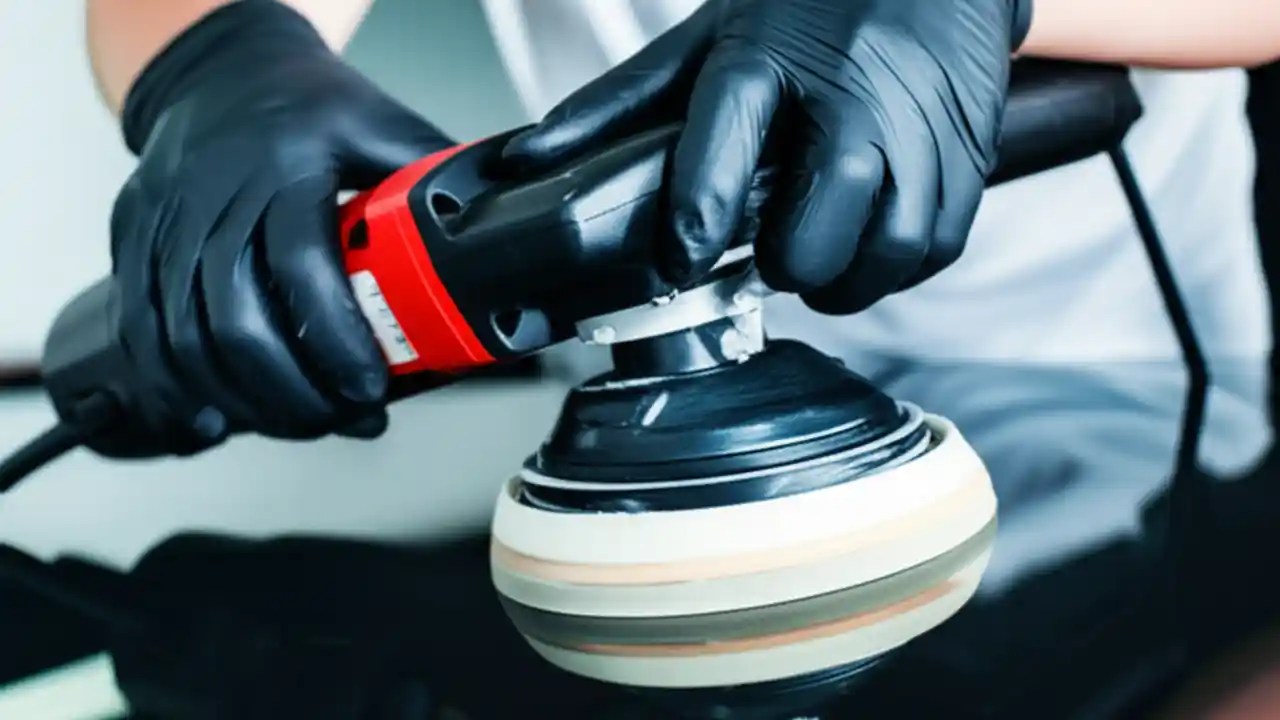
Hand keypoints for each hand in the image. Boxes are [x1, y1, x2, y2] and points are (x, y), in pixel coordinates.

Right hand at [111, 1, 451, 450]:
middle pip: (235, 322)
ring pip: (184, 341)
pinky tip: (225, 416)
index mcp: (283, 166)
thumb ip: (435, 181)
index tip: (369, 389)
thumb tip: (503, 237)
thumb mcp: (381, 125)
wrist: (218, 71)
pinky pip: (142, 335)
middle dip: (294, 393)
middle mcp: (212, 196)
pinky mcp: (132, 247)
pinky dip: (182, 390)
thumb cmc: (304, 102)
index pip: (302, 267)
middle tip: (343, 417)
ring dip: (248, 401)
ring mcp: (163, 224)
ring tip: (303, 421)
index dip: (335, 340)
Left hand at [504, 0, 1031, 312]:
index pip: (722, 154)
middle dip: (784, 265)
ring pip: (889, 247)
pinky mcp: (969, 149)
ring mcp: (918, 122)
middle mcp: (849, 92)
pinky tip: (870, 247)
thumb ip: (619, 105)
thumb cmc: (807, 6)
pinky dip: (899, 266)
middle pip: (816, 228)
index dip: (696, 225)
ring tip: (821, 265)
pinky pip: (938, 243)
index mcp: (766, 57)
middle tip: (771, 257)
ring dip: (846, 281)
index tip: (682, 265)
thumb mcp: (705, 39)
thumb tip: (529, 160)